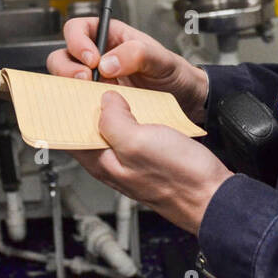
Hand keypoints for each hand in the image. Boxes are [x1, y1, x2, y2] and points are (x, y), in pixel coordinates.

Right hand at [47, 16, 210, 121]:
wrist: (186, 102)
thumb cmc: (175, 73)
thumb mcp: (161, 58)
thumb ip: (137, 53)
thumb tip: (106, 63)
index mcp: (109, 37)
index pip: (77, 29)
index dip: (77, 41)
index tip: (92, 59)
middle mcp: (97, 57)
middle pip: (62, 56)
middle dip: (68, 68)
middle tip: (87, 80)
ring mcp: (95, 82)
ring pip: (65, 80)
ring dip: (71, 88)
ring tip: (91, 95)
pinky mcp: (97, 103)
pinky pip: (78, 102)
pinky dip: (79, 106)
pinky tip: (94, 111)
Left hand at [71, 91, 233, 235]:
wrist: (213, 195)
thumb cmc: (179, 178)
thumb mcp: (138, 143)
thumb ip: (113, 121)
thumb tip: (105, 101)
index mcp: (99, 162)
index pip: (67, 133)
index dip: (64, 108)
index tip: (68, 87)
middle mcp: (110, 162)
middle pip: (87, 128)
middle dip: (88, 104)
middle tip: (95, 82)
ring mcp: (130, 158)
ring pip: (112, 126)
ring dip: (113, 107)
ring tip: (117, 90)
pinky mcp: (148, 154)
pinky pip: (133, 129)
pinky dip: (133, 114)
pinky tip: (141, 105)